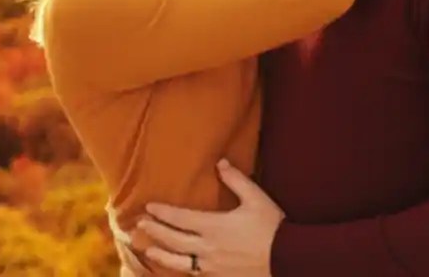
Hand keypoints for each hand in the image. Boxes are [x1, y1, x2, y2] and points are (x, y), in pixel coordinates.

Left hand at [139, 159, 282, 275]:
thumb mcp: (256, 198)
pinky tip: (175, 268)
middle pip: (174, 240)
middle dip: (155, 231)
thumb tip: (220, 163)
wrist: (288, 259)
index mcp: (215, 226)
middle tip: (140, 225)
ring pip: (179, 263)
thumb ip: (236, 180)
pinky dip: (180, 271)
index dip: (163, 213)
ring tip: (149, 250)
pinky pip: (194, 275)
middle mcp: (208, 248)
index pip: (180, 218)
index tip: (149, 207)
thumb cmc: (272, 227)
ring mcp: (212, 267)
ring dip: (161, 255)